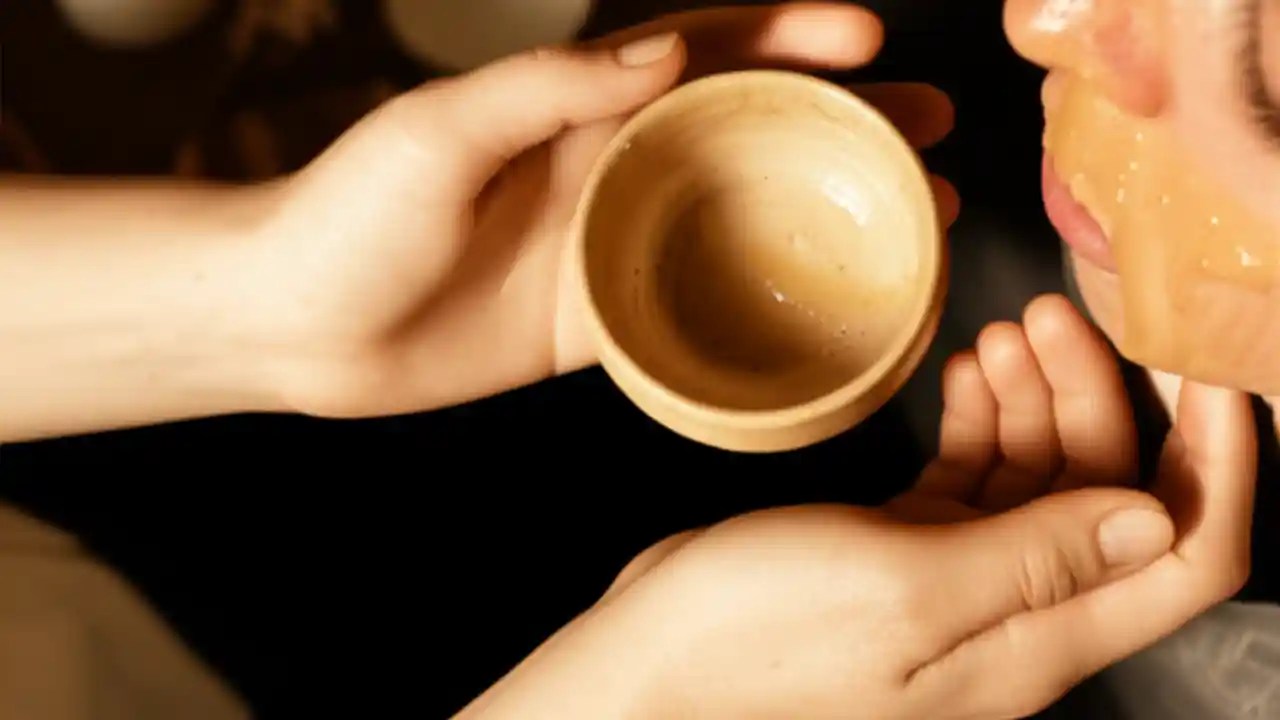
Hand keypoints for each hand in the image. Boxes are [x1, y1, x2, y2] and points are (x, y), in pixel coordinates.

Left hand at [247, 3, 959, 417]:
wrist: (296, 325)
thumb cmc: (347, 214)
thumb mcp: (442, 132)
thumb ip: (550, 89)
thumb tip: (663, 51)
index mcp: (577, 108)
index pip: (702, 55)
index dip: (786, 37)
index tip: (865, 35)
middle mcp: (608, 170)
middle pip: (748, 136)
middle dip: (840, 124)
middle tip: (927, 128)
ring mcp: (610, 249)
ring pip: (741, 224)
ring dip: (823, 218)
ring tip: (913, 218)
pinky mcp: (596, 324)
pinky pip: (697, 314)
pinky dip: (763, 309)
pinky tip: (821, 312)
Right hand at [460, 296, 1255, 719]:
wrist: (653, 658)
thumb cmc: (753, 641)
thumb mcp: (904, 590)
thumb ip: (1036, 560)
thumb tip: (1153, 519)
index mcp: (1031, 642)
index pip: (1185, 559)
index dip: (1222, 466)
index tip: (1214, 371)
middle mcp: (1010, 617)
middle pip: (1111, 499)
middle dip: (1103, 399)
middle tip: (1056, 316)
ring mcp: (958, 583)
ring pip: (1044, 480)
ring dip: (1038, 399)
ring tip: (1004, 333)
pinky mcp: (906, 552)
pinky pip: (977, 479)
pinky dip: (982, 420)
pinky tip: (963, 377)